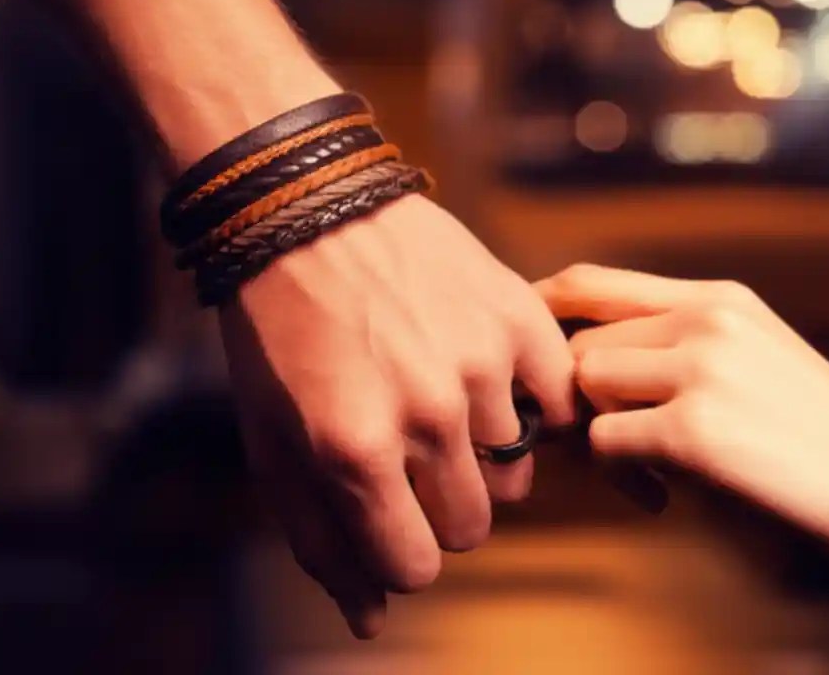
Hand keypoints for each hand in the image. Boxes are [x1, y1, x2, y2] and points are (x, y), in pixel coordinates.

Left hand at [220, 195, 575, 638]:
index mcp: (353, 452)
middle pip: (472, 526)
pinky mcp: (519, 320)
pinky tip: (490, 383)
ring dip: (480, 456)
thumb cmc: (279, 336)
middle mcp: (426, 414)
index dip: (403, 551)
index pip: (417, 566)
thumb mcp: (272, 443)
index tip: (392, 518)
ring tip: (441, 401)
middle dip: (439, 506)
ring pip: (514, 474)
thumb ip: (321, 539)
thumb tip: (373, 619)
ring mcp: (481, 364)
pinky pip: (556, 405)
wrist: (306, 210)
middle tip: (412, 455)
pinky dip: (531, 406)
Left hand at [536, 264, 828, 572]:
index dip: (540, 310)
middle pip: (579, 344)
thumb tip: (587, 374)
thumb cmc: (823, 438)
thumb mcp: (754, 363)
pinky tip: (664, 496)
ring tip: (648, 473)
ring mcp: (702, 369)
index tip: (521, 349)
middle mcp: (706, 320)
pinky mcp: (696, 430)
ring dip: (597, 437)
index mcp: (719, 299)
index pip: (592, 281)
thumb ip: (678, 351)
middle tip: (608, 448)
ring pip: (585, 388)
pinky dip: (622, 477)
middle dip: (575, 400)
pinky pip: (605, 443)